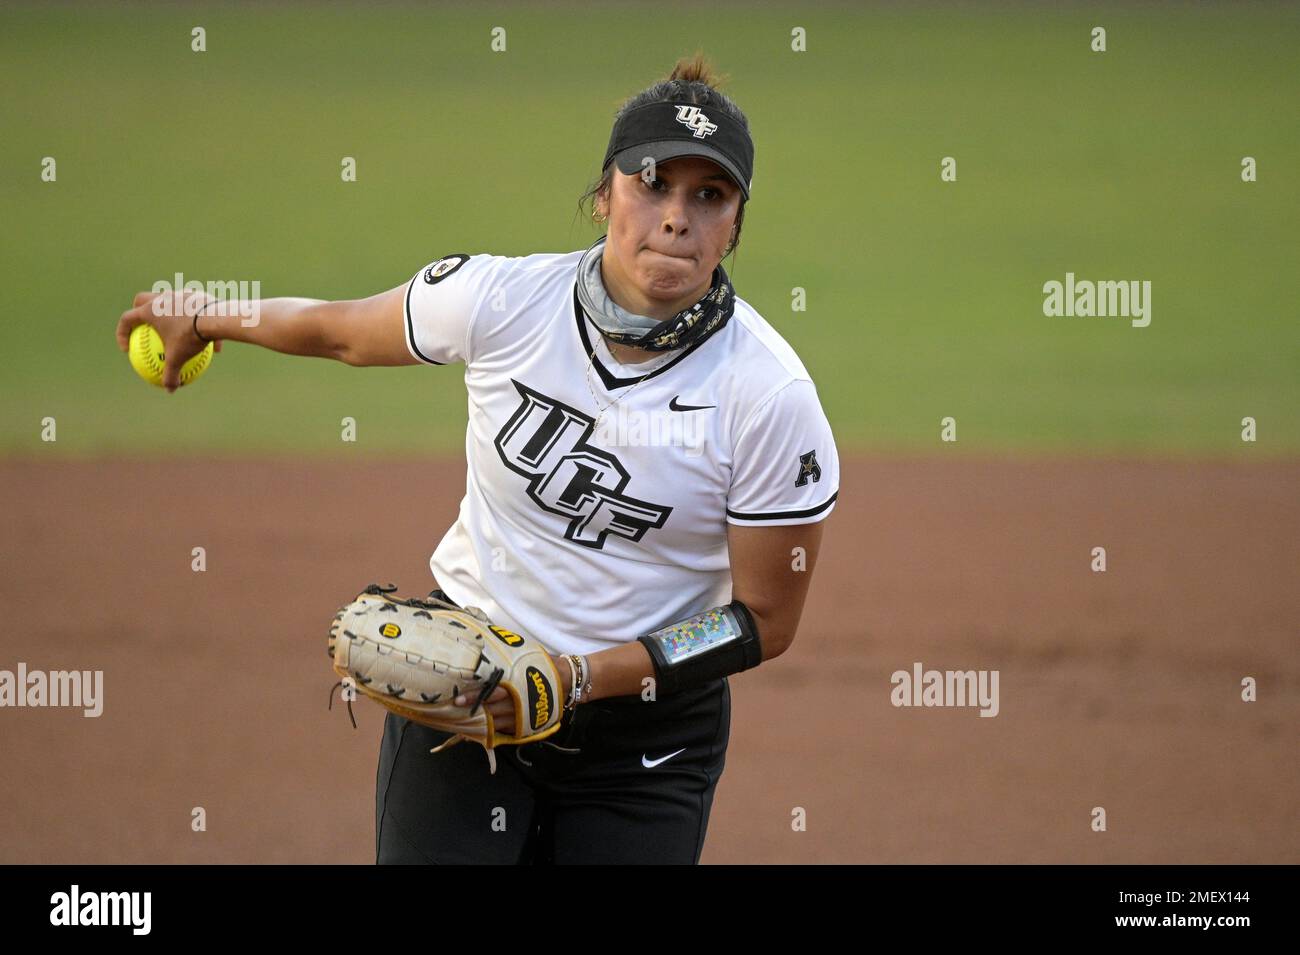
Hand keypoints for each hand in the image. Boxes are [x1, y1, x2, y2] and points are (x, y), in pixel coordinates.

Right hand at [116, 290, 223, 392]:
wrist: (215, 317)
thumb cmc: (190, 336)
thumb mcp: (178, 357)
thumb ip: (170, 374)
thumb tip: (170, 389)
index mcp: (150, 310)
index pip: (127, 319)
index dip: (122, 333)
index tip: (128, 349)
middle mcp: (162, 298)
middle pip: (141, 300)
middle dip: (139, 311)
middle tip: (144, 326)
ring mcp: (179, 294)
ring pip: (170, 302)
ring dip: (171, 316)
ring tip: (180, 334)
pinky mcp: (196, 294)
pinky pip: (194, 310)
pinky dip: (197, 323)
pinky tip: (213, 343)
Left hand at [455, 654, 571, 736]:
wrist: (566, 680)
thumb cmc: (542, 664)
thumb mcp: (525, 656)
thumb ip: (506, 656)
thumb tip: (482, 644)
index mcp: (517, 683)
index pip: (492, 691)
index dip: (474, 696)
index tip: (457, 698)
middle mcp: (519, 702)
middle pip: (490, 709)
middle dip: (471, 710)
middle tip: (453, 710)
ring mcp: (523, 717)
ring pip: (496, 723)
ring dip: (478, 722)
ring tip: (459, 721)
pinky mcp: (526, 726)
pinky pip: (505, 731)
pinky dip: (491, 730)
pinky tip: (477, 729)